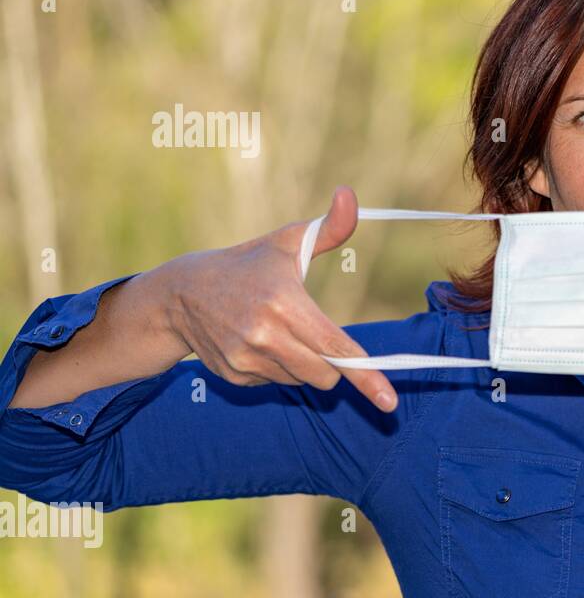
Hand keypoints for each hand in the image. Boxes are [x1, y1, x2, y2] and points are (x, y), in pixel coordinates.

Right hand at [160, 185, 397, 411]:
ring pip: (302, 380)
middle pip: (324, 374)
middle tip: (312, 333)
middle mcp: (263, 335)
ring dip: (303, 363)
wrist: (181, 294)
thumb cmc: (247, 264)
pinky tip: (256, 343)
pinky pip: (275, 383)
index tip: (388, 402)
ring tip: (277, 331)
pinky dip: (277, 369)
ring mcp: (246, 359)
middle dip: (331, 362)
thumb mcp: (287, 243)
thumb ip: (328, 228)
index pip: (336, 348)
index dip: (366, 376)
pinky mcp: (234, 376)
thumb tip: (349, 195)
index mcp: (284, 303)